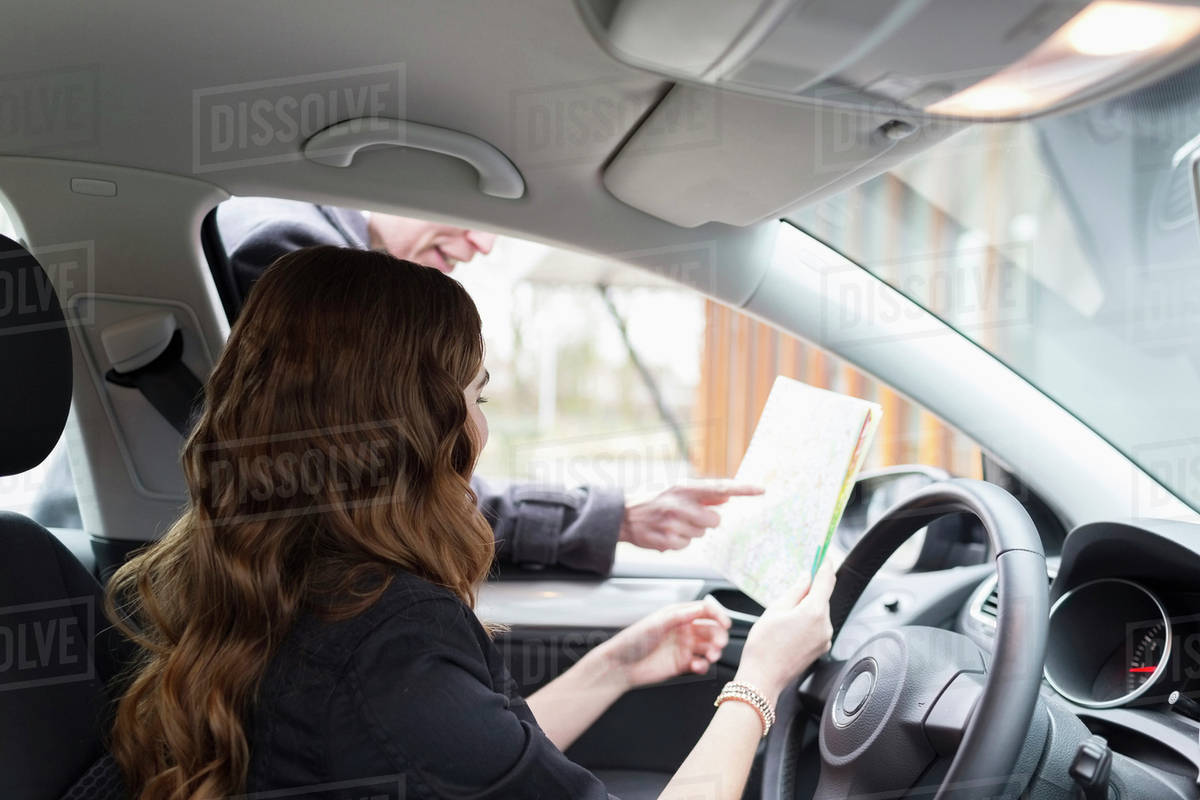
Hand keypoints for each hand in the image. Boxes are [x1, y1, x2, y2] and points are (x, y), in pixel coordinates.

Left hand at [597, 597, 732, 690]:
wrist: (621, 665)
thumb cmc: (634, 640)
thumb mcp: (656, 623)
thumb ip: (679, 616)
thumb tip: (699, 608)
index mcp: (678, 615)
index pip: (704, 611)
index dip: (718, 615)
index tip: (726, 624)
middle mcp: (683, 630)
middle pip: (710, 630)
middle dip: (718, 636)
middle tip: (719, 644)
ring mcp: (683, 647)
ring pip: (708, 647)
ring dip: (714, 651)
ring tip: (711, 656)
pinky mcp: (682, 664)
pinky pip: (700, 663)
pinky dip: (703, 665)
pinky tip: (698, 666)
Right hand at [620, 482, 763, 551]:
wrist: (620, 516)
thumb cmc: (652, 500)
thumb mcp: (675, 490)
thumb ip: (702, 494)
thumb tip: (727, 495)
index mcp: (683, 488)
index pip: (720, 487)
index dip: (742, 489)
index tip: (761, 490)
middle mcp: (678, 504)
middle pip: (714, 521)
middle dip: (706, 521)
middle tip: (689, 516)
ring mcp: (672, 524)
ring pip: (700, 534)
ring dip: (691, 531)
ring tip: (672, 524)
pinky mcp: (666, 541)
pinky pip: (686, 545)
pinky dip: (679, 541)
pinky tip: (666, 533)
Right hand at [736, 560, 836, 700]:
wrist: (763, 678)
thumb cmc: (763, 646)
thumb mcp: (774, 610)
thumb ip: (794, 591)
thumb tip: (806, 579)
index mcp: (813, 612)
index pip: (826, 581)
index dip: (825, 566)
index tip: (825, 556)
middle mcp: (824, 625)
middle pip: (821, 598)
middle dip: (809, 592)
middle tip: (790, 593)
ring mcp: (825, 638)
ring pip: (819, 613)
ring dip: (806, 608)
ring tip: (783, 618)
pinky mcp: (821, 648)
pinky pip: (817, 626)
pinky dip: (807, 621)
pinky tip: (789, 629)